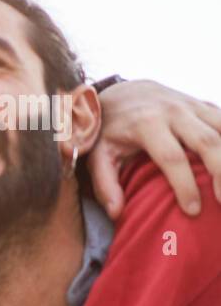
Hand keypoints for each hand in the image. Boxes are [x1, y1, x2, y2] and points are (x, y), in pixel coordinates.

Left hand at [91, 79, 220, 218]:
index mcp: (146, 124)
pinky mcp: (203, 105)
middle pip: (207, 141)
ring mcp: (192, 106)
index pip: (172, 158)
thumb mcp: (98, 154)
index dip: (184, 185)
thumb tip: (116, 213)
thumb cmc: (110, 130)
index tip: (192, 210)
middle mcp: (173, 111)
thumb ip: (105, 183)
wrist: (123, 92)